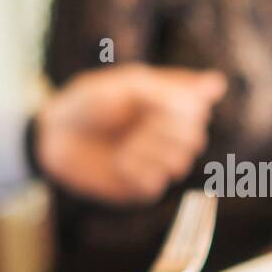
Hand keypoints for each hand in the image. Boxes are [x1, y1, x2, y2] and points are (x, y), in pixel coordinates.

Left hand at [35, 64, 226, 202]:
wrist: (53, 135)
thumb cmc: (88, 103)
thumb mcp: (130, 86)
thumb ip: (173, 90)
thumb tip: (218, 84)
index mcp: (169, 106)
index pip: (199, 109)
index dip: (181, 107)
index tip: (154, 100)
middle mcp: (168, 134)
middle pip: (195, 138)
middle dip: (165, 129)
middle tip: (138, 122)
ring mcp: (156, 162)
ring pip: (179, 163)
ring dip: (149, 150)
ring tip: (125, 143)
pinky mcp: (141, 187)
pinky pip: (155, 183)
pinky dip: (135, 169)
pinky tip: (117, 161)